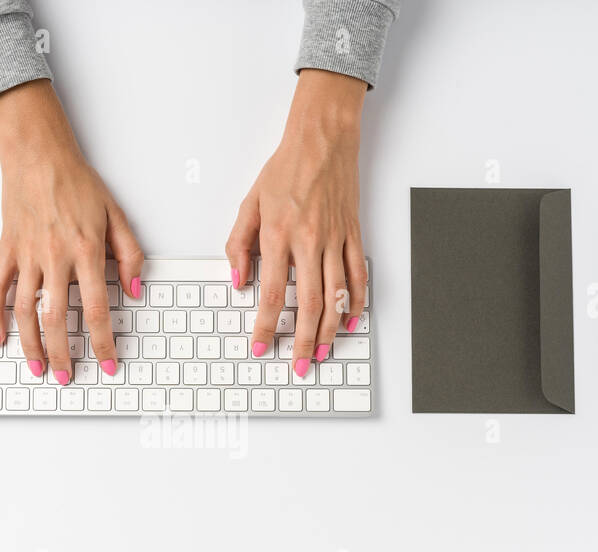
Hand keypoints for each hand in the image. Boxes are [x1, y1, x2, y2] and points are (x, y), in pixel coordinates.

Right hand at [0, 80, 142, 382]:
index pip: (96, 309)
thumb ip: (129, 254)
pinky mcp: (7, 249)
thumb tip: (134, 289)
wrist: (37, 153)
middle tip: (67, 376)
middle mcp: (54, 257)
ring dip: (30, 344)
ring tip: (37, 367)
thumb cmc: (76, 181)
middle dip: (62, 354)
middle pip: (56, 319)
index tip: (108, 363)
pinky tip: (0, 337)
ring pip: (25, 311)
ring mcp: (27, 255)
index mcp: (85, 251)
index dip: (103, 342)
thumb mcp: (116, 214)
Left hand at [226, 69, 367, 376]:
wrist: (322, 140)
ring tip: (324, 352)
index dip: (265, 326)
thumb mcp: (250, 204)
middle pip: (308, 305)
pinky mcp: (353, 235)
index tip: (261, 346)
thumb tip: (238, 279)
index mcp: (280, 236)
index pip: (270, 294)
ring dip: (330, 330)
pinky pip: (358, 275)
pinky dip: (358, 302)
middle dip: (303, 342)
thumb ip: (239, 244)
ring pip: (336, 297)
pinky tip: (352, 320)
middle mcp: (309, 242)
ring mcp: (335, 240)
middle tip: (299, 366)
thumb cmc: (286, 168)